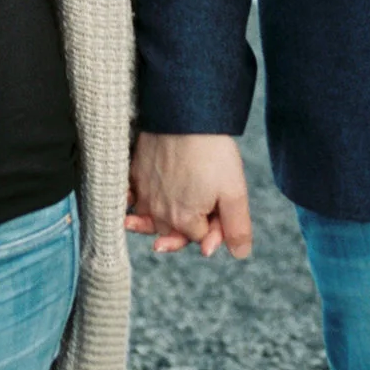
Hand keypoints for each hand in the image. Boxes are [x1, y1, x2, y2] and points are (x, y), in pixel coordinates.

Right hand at [125, 132, 252, 258]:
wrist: (183, 115)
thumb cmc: (212, 152)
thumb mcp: (234, 192)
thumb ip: (237, 228)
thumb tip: (239, 254)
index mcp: (184, 221)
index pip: (200, 237)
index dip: (215, 227)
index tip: (224, 210)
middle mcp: (158, 212)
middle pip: (172, 230)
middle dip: (186, 227)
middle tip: (197, 220)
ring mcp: (144, 192)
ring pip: (150, 216)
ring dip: (152, 222)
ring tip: (145, 225)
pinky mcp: (134, 173)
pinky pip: (130, 197)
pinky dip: (131, 202)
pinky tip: (130, 206)